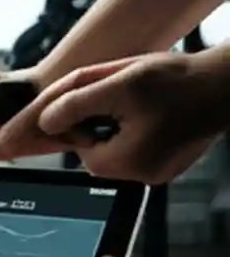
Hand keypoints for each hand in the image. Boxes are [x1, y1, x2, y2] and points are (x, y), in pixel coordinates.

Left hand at [0, 50, 229, 182]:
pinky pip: (135, 144)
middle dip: (97, 118)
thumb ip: (75, 104)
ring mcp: (157, 170)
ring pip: (114, 144)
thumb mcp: (117, 84)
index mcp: (127, 163)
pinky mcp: (167, 161)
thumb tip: (44, 123)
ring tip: (137, 99)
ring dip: (115, 120)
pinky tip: (149, 108)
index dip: (78, 119)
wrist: (224, 83)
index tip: (93, 97)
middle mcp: (142, 175)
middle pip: (94, 147)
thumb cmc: (178, 80)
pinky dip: (133, 125)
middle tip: (116, 92)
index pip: (76, 145)